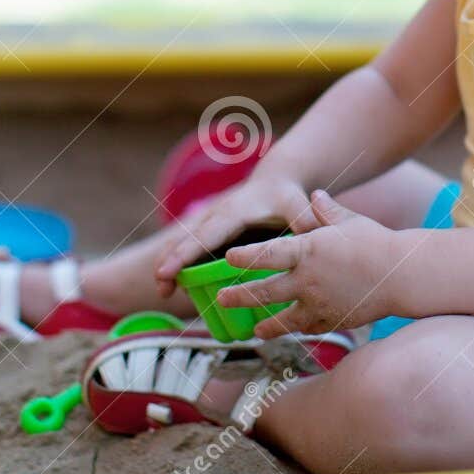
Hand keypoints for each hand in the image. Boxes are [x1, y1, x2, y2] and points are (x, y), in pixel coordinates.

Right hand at [153, 173, 310, 296]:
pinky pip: (192, 249)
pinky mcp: (212, 233)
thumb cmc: (286, 195)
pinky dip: (180, 266)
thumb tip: (314, 236)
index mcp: (233, 212)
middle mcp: (216, 216)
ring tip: (162, 294)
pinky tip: (176, 289)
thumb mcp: (297, 204)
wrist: (276, 180)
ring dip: (170, 266)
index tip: (168, 270)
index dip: (186, 253)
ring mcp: (211, 224)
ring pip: (184, 244)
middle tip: (159, 287)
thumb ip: (306, 220)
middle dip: (170, 261)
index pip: (206, 235)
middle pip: (187, 239)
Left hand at [217, 191, 400, 336]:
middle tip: (220, 299)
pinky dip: (298, 329)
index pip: (266, 254)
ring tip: (253, 331)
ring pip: (283, 319)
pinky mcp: (332, 321)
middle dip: (239, 296)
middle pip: (264, 291)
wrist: (401, 274)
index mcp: (308, 250)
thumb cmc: (376, 241)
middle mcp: (307, 279)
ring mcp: (318, 304)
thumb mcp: (349, 220)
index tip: (228, 258)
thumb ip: (326, 211)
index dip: (244, 257)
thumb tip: (315, 195)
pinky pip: (309, 328)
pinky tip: (292, 331)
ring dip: (265, 325)